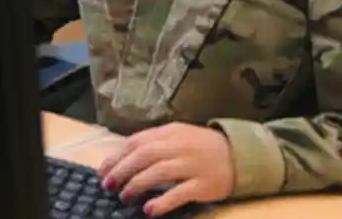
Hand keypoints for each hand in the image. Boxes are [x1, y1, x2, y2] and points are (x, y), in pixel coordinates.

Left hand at [98, 122, 234, 215]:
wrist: (239, 155)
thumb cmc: (202, 147)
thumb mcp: (179, 136)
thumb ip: (155, 143)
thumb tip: (123, 158)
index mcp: (171, 132)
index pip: (137, 141)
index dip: (117, 156)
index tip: (102, 171)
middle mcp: (180, 146)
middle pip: (144, 155)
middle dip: (122, 170)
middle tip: (108, 185)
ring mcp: (193, 164)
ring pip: (158, 172)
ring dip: (136, 184)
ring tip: (124, 196)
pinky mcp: (203, 184)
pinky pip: (180, 193)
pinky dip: (162, 201)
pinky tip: (148, 209)